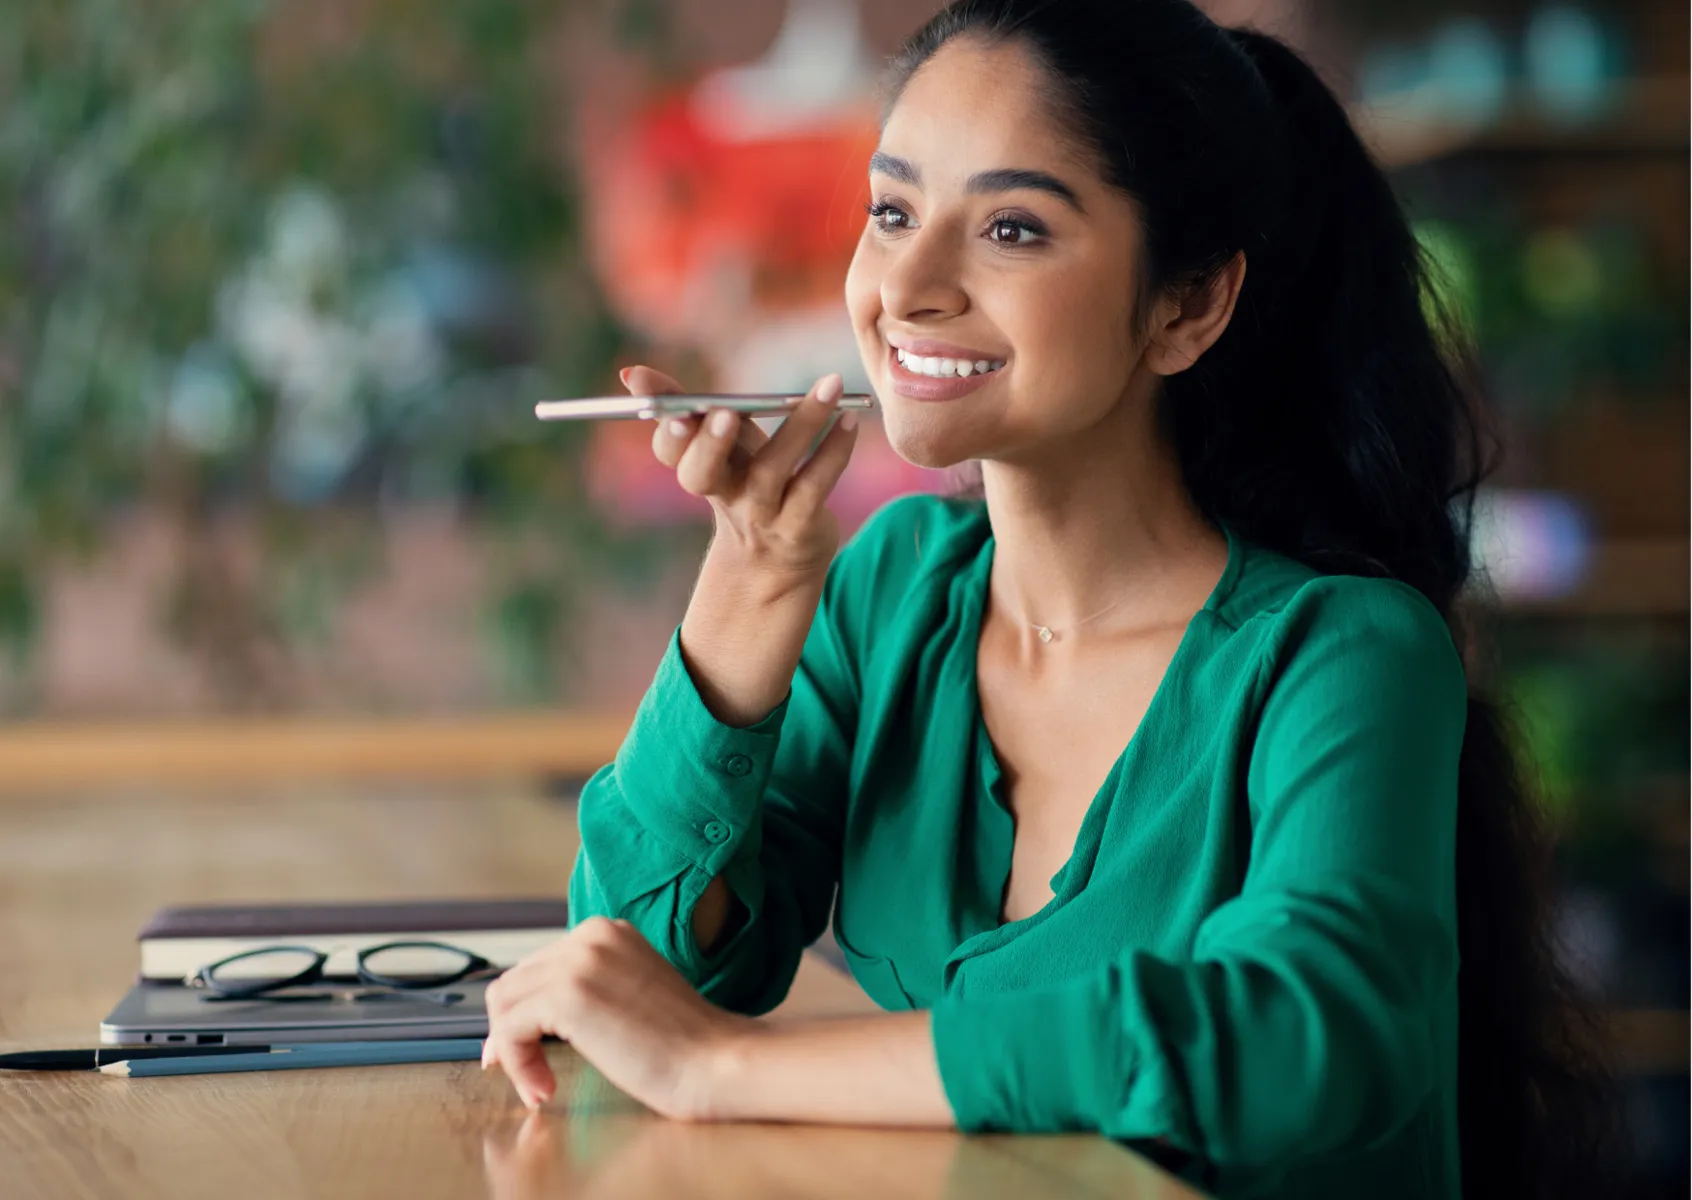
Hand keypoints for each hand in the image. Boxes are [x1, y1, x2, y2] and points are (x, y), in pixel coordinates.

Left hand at [481, 916, 756, 1119]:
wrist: (715, 1061)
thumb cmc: (683, 1043)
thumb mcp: (629, 994)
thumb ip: (590, 989)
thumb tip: (533, 1016)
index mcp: (607, 931)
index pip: (537, 967)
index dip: (525, 1015)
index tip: (528, 1054)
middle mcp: (590, 935)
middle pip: (513, 982)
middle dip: (512, 1033)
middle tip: (531, 1077)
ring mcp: (578, 962)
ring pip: (504, 1004)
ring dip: (513, 1053)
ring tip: (540, 1087)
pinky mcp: (567, 996)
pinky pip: (510, 1030)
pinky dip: (517, 1065)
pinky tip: (545, 1090)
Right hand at [628, 365, 859, 577]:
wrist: (777, 563)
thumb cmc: (746, 486)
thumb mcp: (719, 446)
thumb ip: (684, 406)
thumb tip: (631, 374)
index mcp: (699, 469)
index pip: (670, 451)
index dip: (667, 429)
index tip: (667, 403)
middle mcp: (724, 495)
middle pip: (702, 474)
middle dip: (708, 444)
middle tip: (723, 413)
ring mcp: (761, 514)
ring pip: (773, 470)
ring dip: (801, 424)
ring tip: (829, 385)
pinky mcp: (799, 528)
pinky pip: (815, 487)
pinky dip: (835, 452)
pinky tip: (849, 421)